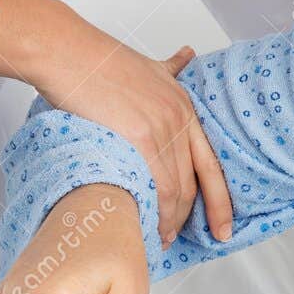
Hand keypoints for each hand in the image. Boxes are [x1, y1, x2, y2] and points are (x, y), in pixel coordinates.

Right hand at [39, 40, 231, 248]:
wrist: (68, 53)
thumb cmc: (99, 62)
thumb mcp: (149, 64)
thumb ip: (171, 68)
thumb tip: (187, 55)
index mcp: (185, 105)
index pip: (212, 163)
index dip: (221, 200)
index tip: (224, 226)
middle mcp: (181, 117)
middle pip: (199, 181)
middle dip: (199, 217)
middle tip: (192, 239)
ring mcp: (163, 127)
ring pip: (179, 189)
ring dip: (173, 221)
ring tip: (164, 240)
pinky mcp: (141, 136)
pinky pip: (159, 186)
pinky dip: (159, 212)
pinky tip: (152, 227)